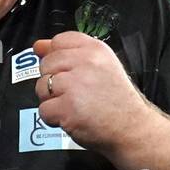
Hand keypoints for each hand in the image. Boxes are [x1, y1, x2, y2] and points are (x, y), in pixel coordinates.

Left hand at [32, 32, 150, 151]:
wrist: (131, 128)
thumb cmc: (116, 100)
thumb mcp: (101, 66)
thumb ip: (69, 53)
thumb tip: (38, 46)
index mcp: (94, 49)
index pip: (59, 41)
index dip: (56, 57)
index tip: (66, 71)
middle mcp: (85, 62)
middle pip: (46, 64)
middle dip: (52, 81)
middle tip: (73, 94)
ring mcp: (75, 85)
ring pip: (41, 86)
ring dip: (52, 100)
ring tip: (73, 106)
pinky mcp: (68, 108)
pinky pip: (43, 109)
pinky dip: (53, 118)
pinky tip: (70, 118)